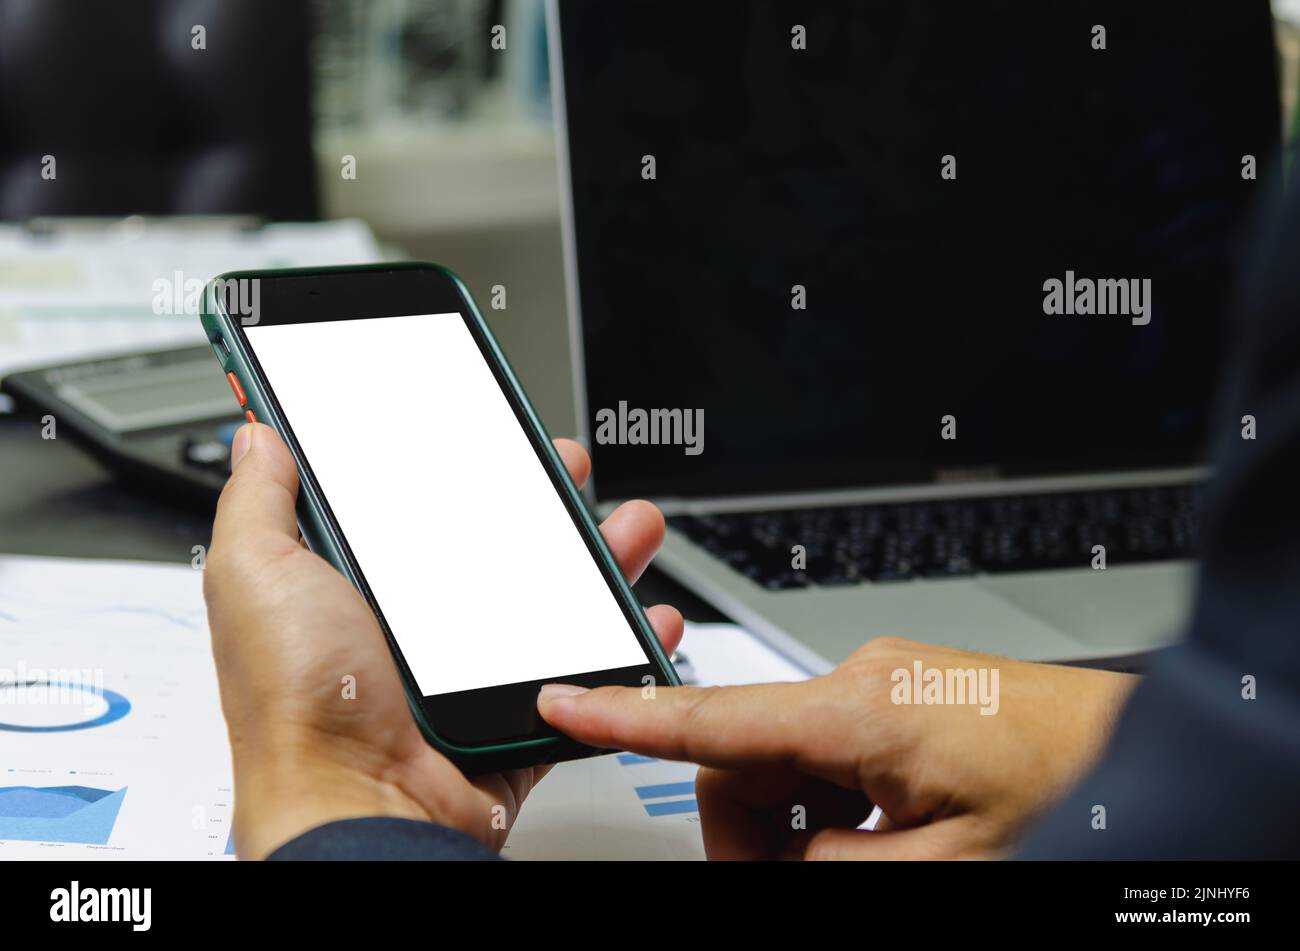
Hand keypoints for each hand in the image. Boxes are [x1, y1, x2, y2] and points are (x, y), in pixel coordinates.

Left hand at [203, 422, 682, 858]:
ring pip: (550, 604)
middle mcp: (414, 632)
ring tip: (628, 526)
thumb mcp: (257, 577)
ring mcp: (469, 676)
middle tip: (568, 471)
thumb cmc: (298, 704)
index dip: (456, 469)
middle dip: (543, 505)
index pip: (417, 512)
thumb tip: (256, 441)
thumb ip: (257, 503)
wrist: (360, 805)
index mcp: (355, 591)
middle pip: (496, 550)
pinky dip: (618, 646)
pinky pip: (580, 675)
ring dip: (598, 560)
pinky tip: (641, 614)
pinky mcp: (513, 718)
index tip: (490, 437)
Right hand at [539, 637, 1135, 858]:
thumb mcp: (940, 866)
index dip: (625, 717)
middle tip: (814, 878)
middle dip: (757, 832)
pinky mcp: (897, 696)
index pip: (713, 717)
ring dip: (804, 826)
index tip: (563, 705)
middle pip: (744, 760)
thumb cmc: (1068, 787)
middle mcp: (859, 679)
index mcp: (859, 709)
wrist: (1138, 747)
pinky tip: (889, 831)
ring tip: (874, 857)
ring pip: (785, 765)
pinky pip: (828, 755)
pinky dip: (835, 805)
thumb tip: (778, 858)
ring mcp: (879, 683)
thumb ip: (830, 867)